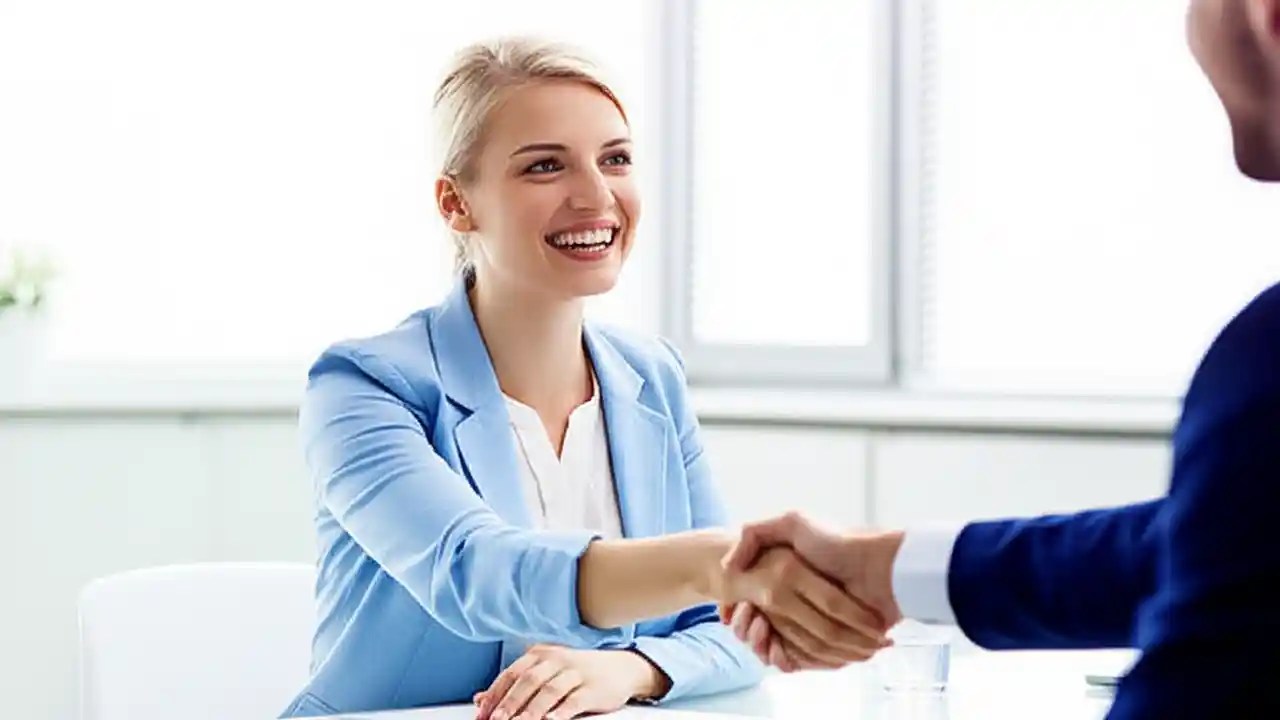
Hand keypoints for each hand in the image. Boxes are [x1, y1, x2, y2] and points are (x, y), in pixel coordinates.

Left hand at [474, 644, 667, 719]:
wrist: (621, 668)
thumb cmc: (578, 672)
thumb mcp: (546, 672)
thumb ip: (515, 685)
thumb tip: (481, 699)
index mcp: (541, 654)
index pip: (511, 674)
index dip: (495, 694)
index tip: (482, 713)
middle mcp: (557, 660)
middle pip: (528, 681)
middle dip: (510, 703)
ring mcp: (576, 673)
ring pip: (549, 691)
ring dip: (531, 710)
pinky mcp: (593, 688)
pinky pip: (574, 700)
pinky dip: (561, 711)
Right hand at [716, 545, 890, 668]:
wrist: (883, 567)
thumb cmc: (839, 542)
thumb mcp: (792, 523)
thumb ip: (756, 533)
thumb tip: (728, 566)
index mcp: (790, 581)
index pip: (755, 604)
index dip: (739, 611)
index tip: (726, 614)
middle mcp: (802, 604)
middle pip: (764, 628)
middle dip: (748, 631)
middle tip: (738, 626)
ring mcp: (818, 625)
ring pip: (781, 645)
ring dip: (765, 647)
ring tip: (758, 639)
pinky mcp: (834, 644)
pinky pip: (805, 659)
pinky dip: (790, 660)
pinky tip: (777, 652)